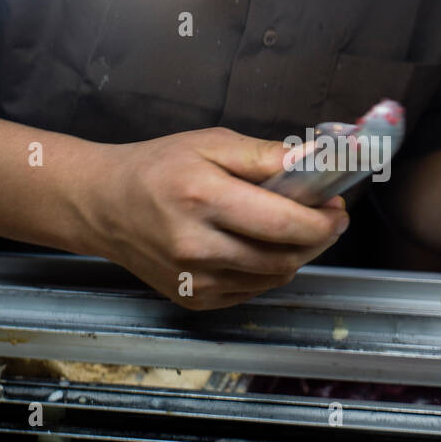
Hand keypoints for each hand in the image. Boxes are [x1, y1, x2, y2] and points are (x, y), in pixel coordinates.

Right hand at [84, 127, 348, 309]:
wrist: (103, 205)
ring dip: (295, 256)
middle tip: (326, 218)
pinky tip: (258, 247)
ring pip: (273, 278)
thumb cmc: (158, 168)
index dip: (322, 220)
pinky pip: (251, 291)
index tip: (337, 207)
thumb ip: (263, 154)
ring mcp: (194, 280)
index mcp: (203, 199)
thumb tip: (312, 160)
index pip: (283, 224)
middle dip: (318, 239)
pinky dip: (266, 271)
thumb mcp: (210, 142)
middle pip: (285, 258)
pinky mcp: (193, 299)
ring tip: (293, 230)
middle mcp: (197, 246)